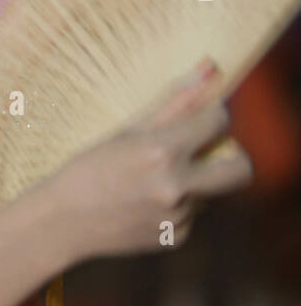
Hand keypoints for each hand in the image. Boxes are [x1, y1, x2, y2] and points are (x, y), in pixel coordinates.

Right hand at [50, 57, 253, 263]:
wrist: (64, 221)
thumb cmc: (91, 165)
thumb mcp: (128, 129)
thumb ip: (175, 101)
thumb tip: (210, 68)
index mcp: (162, 151)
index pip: (219, 122)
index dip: (215, 113)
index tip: (203, 113)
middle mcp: (177, 187)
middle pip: (241, 169)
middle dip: (234, 153)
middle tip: (209, 147)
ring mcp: (180, 217)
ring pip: (214, 190)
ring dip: (199, 178)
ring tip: (156, 176)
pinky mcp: (178, 238)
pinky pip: (195, 212)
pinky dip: (181, 202)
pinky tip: (146, 200)